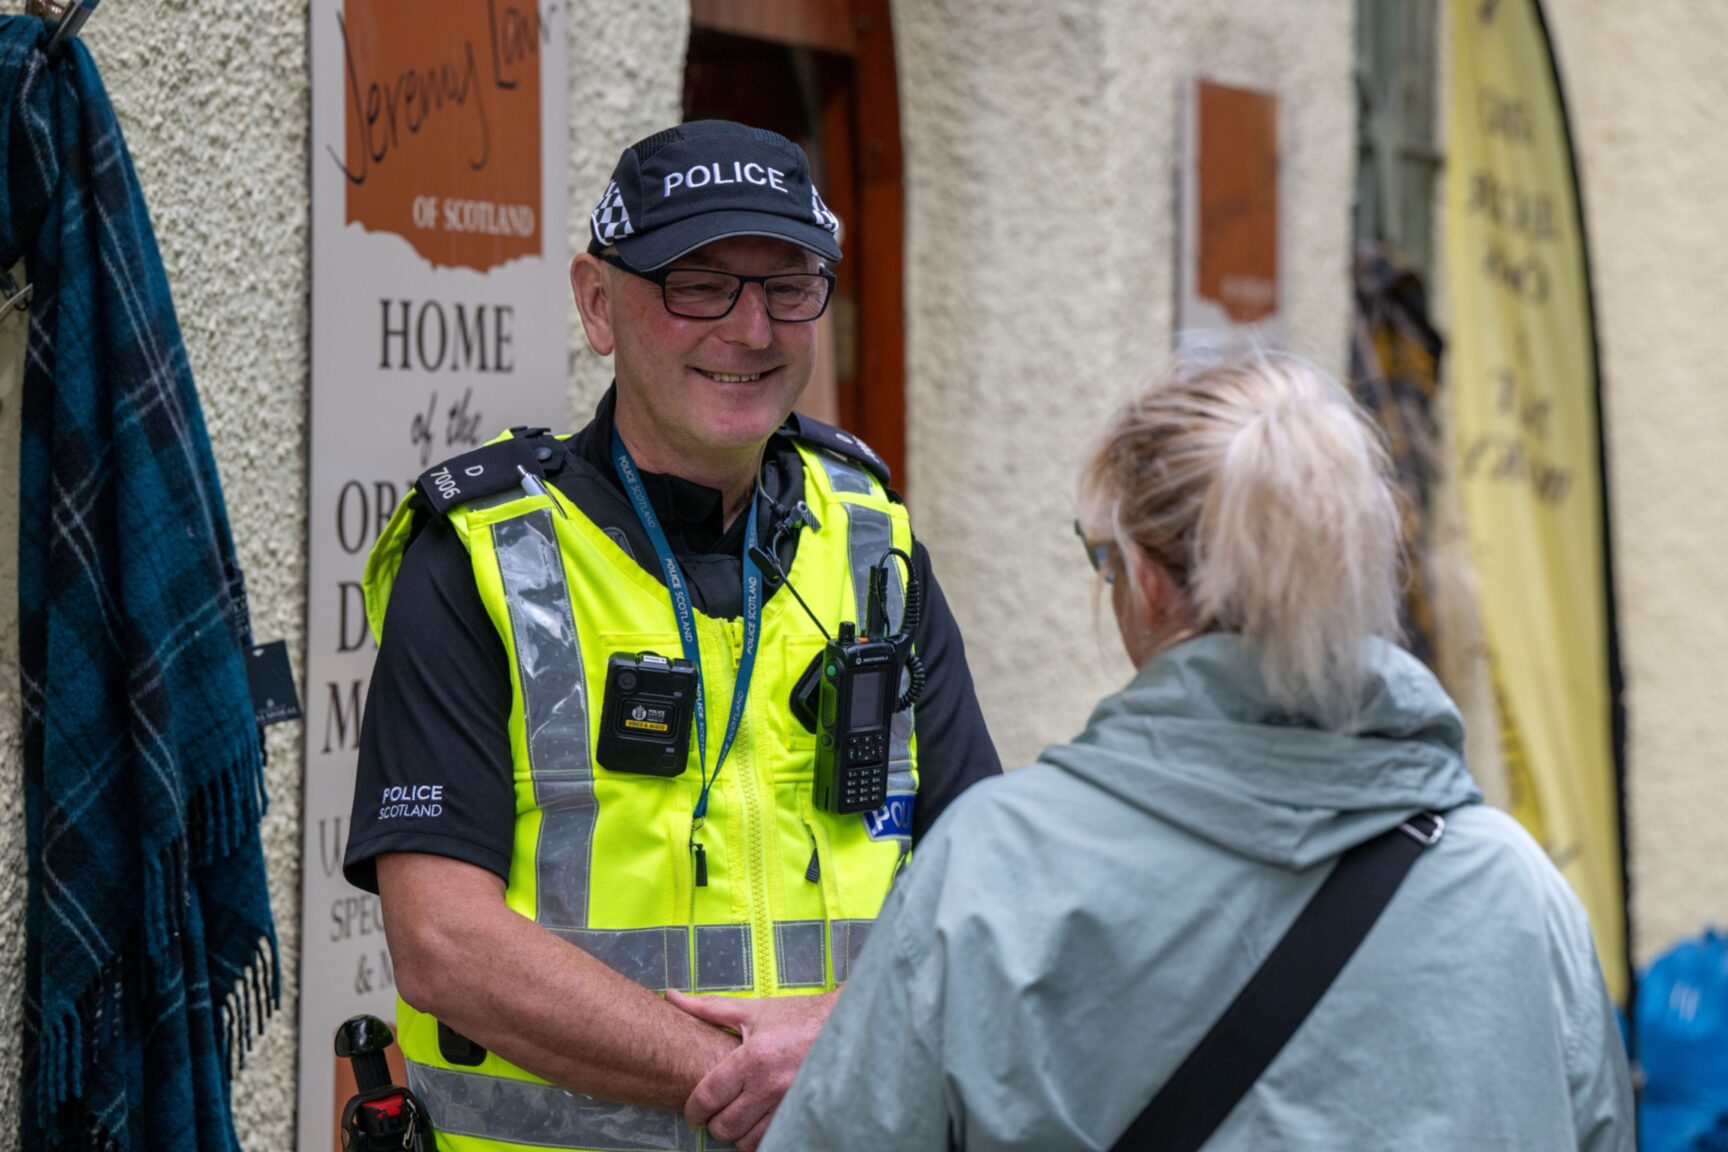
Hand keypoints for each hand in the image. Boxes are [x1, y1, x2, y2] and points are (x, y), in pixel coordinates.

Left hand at [667, 988, 837, 1149]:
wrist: (845, 1025)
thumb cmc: (797, 1016)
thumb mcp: (752, 1010)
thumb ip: (708, 1008)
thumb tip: (671, 996)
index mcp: (753, 1058)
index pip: (708, 1097)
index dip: (694, 1111)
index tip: (693, 1112)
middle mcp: (770, 1085)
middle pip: (725, 1127)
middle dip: (714, 1125)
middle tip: (715, 1115)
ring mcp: (789, 1104)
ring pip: (748, 1141)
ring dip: (738, 1134)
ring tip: (738, 1119)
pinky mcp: (803, 1114)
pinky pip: (773, 1141)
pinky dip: (760, 1138)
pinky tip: (759, 1124)